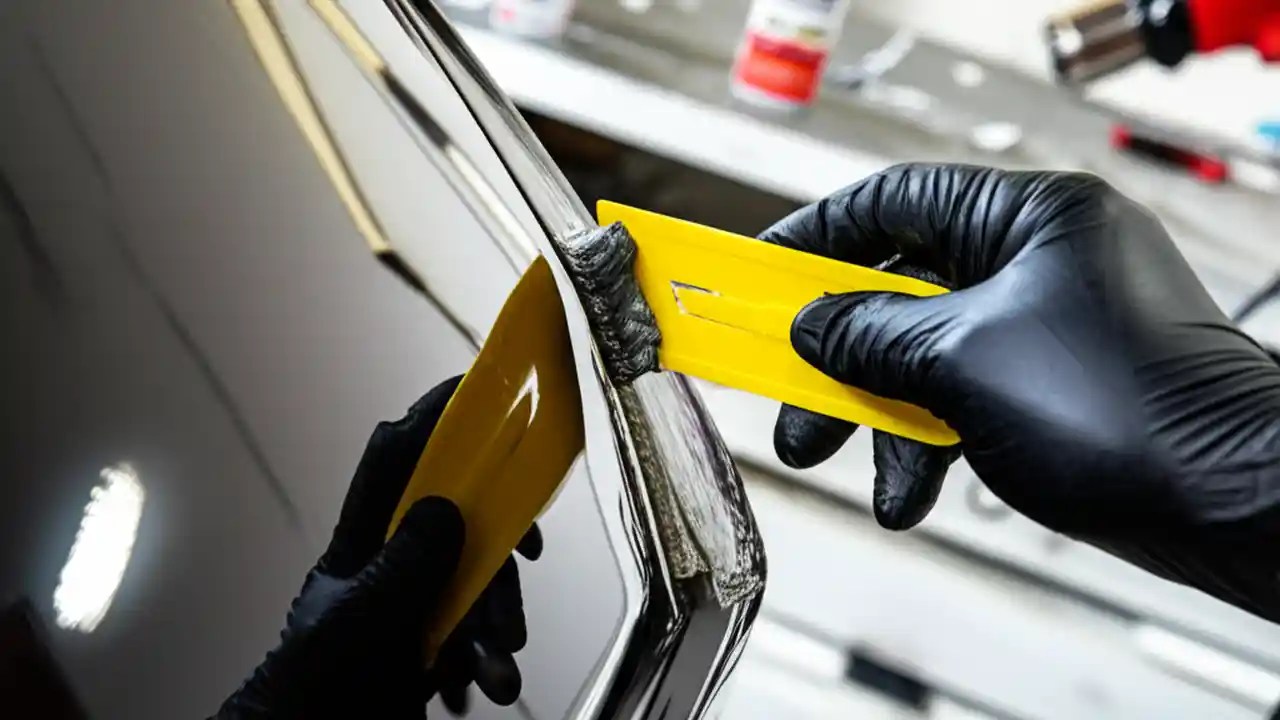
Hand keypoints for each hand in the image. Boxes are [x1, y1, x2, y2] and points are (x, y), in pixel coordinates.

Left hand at [217, 376, 540, 717]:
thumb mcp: (358, 625)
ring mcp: (411, 607)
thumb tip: (446, 507)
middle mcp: (388, 565)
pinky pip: (477, 636)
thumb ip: (403, 565)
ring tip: (499, 675)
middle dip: (496, 565)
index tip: (486, 393)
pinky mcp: (429, 648)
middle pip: (461, 525)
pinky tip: (481, 687)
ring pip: (477, 587)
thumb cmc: (306, 696)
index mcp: (358, 544)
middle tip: (518, 586)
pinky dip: (488, 661)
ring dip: (497, 629)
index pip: (398, 457)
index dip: (437, 417)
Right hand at [762, 163, 1279, 619]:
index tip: (761, 276)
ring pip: (926, 357)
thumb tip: (811, 326)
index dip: (817, 238)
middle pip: (901, 291)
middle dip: (842, 361)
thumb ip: (871, 334)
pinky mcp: (1053, 385)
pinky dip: (929, 444)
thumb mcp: (963, 360)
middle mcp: (1039, 260)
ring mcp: (1048, 325)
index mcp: (1029, 217)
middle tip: (793, 408)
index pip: (896, 202)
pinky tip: (909, 495)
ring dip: (882, 420)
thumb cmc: (1125, 409)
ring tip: (861, 475)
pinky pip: (963, 399)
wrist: (1234, 503)